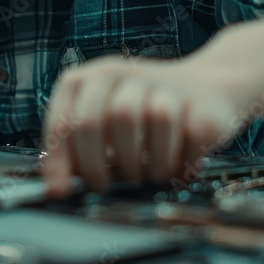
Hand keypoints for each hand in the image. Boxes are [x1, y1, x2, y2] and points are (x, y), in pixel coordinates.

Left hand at [41, 56, 248, 196]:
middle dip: (94, 165)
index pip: (63, 121)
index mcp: (90, 77)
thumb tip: (56, 188)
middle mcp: (121, 73)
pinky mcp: (199, 102)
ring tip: (146, 174)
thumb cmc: (142, 113)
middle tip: (104, 186)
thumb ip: (77, 148)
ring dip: (142, 164)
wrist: (207, 86)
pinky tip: (176, 164)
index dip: (59, 161)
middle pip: (93, 122)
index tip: (61, 191)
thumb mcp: (103, 120)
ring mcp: (161, 83)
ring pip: (139, 123)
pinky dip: (178, 163)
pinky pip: (184, 138)